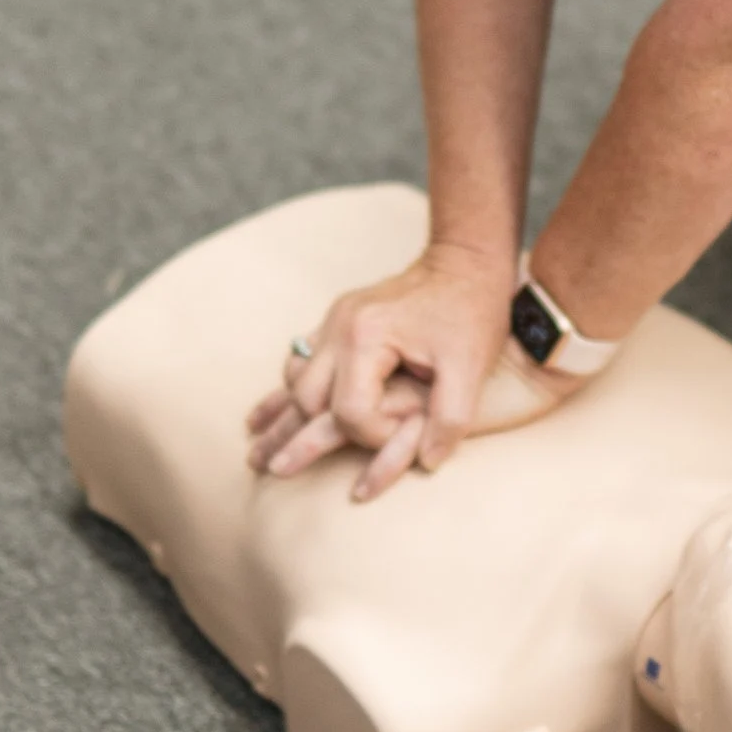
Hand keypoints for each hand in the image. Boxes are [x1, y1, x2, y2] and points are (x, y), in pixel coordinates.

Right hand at [244, 245, 577, 501]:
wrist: (466, 262)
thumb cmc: (472, 314)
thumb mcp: (471, 368)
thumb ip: (451, 418)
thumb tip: (428, 462)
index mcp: (367, 337)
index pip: (350, 412)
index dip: (375, 438)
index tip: (408, 437)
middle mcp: (339, 326)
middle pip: (307, 400)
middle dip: (312, 435)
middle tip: (290, 469)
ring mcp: (334, 320)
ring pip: (293, 379)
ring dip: (289, 412)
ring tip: (259, 446)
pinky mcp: (338, 318)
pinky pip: (300, 358)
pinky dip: (288, 387)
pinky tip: (271, 409)